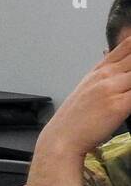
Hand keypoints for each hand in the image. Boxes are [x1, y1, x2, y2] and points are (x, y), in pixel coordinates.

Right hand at [34, 36, 130, 160]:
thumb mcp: (87, 90)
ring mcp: (112, 88)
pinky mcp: (119, 105)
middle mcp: (106, 75)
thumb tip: (122, 73)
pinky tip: (130, 99)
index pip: (126, 46)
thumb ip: (106, 77)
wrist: (62, 139)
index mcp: (99, 70)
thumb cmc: (75, 119)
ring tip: (129, 92)